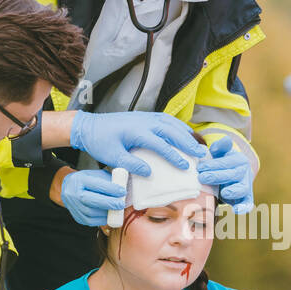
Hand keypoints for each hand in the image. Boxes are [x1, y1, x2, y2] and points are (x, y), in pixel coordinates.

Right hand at [59, 169, 125, 226]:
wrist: (69, 189)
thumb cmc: (88, 181)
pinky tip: (109, 216)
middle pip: (91, 200)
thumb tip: (126, 186)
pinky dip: (102, 220)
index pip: (96, 184)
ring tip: (117, 210)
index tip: (123, 191)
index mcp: (80, 179)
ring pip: (91, 213)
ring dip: (107, 213)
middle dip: (109, 203)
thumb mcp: (97, 175)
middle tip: (121, 204)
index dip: (111, 189)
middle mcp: (74, 193)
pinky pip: (91, 221)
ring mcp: (74, 206)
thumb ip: (109, 180)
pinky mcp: (77, 217)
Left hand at [69, 111, 204, 176]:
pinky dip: (178, 126)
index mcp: (136, 131)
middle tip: (200, 154)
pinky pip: (166, 119)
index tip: (185, 166)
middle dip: (187, 143)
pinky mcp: (145, 117)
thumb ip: (130, 164)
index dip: (174, 156)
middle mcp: (144, 121)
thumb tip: (148, 172)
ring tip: (197, 145)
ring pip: (171, 123)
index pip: (160, 144)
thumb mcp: (112, 157)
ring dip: (185, 133)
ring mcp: (145, 117)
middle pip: (171, 131)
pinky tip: (184, 134)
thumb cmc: (100, 142)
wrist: (89, 126)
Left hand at [195, 136, 253, 213]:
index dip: (213, 164)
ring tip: (223, 192)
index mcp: (239, 160)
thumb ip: (220, 147)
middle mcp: (245, 172)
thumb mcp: (221, 153)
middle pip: (232, 175)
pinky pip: (247, 203)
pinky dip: (243, 207)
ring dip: (233, 191)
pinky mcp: (246, 198)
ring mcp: (246, 186)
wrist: (231, 175)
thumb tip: (223, 141)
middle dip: (216, 176)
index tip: (199, 167)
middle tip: (202, 178)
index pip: (226, 162)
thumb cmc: (222, 164)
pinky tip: (236, 210)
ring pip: (242, 189)